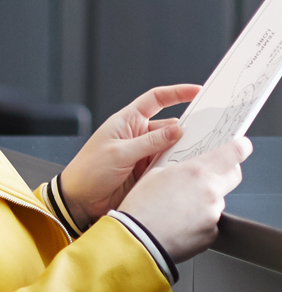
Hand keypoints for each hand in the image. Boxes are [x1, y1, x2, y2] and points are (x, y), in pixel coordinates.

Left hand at [58, 84, 198, 227]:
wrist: (79, 200)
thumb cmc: (88, 171)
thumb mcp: (119, 153)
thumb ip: (149, 142)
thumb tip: (177, 129)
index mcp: (127, 121)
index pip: (155, 100)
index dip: (176, 93)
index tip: (197, 91)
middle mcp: (138, 135)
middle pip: (170, 125)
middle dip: (190, 127)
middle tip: (212, 130)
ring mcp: (145, 154)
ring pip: (174, 147)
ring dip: (187, 149)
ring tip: (205, 151)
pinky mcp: (149, 171)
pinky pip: (170, 165)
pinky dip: (181, 166)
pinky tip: (191, 168)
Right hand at [119, 134, 250, 264]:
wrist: (138, 240)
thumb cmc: (140, 208)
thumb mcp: (154, 175)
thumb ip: (178, 169)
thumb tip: (185, 168)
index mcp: (196, 172)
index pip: (233, 153)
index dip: (240, 147)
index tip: (240, 146)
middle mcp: (211, 191)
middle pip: (233, 176)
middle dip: (225, 172)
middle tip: (207, 176)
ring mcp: (213, 214)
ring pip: (217, 201)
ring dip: (205, 201)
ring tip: (178, 208)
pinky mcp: (212, 233)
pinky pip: (210, 221)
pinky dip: (199, 221)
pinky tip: (180, 222)